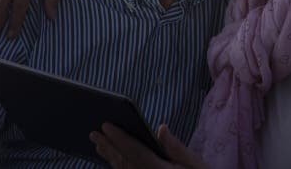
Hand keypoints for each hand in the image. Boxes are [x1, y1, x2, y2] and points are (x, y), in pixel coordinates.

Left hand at [89, 123, 207, 168]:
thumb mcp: (197, 165)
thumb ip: (177, 148)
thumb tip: (160, 128)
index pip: (135, 152)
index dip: (119, 138)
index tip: (105, 125)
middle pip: (124, 163)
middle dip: (108, 147)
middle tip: (93, 133)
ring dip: (110, 158)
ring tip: (99, 145)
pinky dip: (119, 168)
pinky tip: (114, 160)